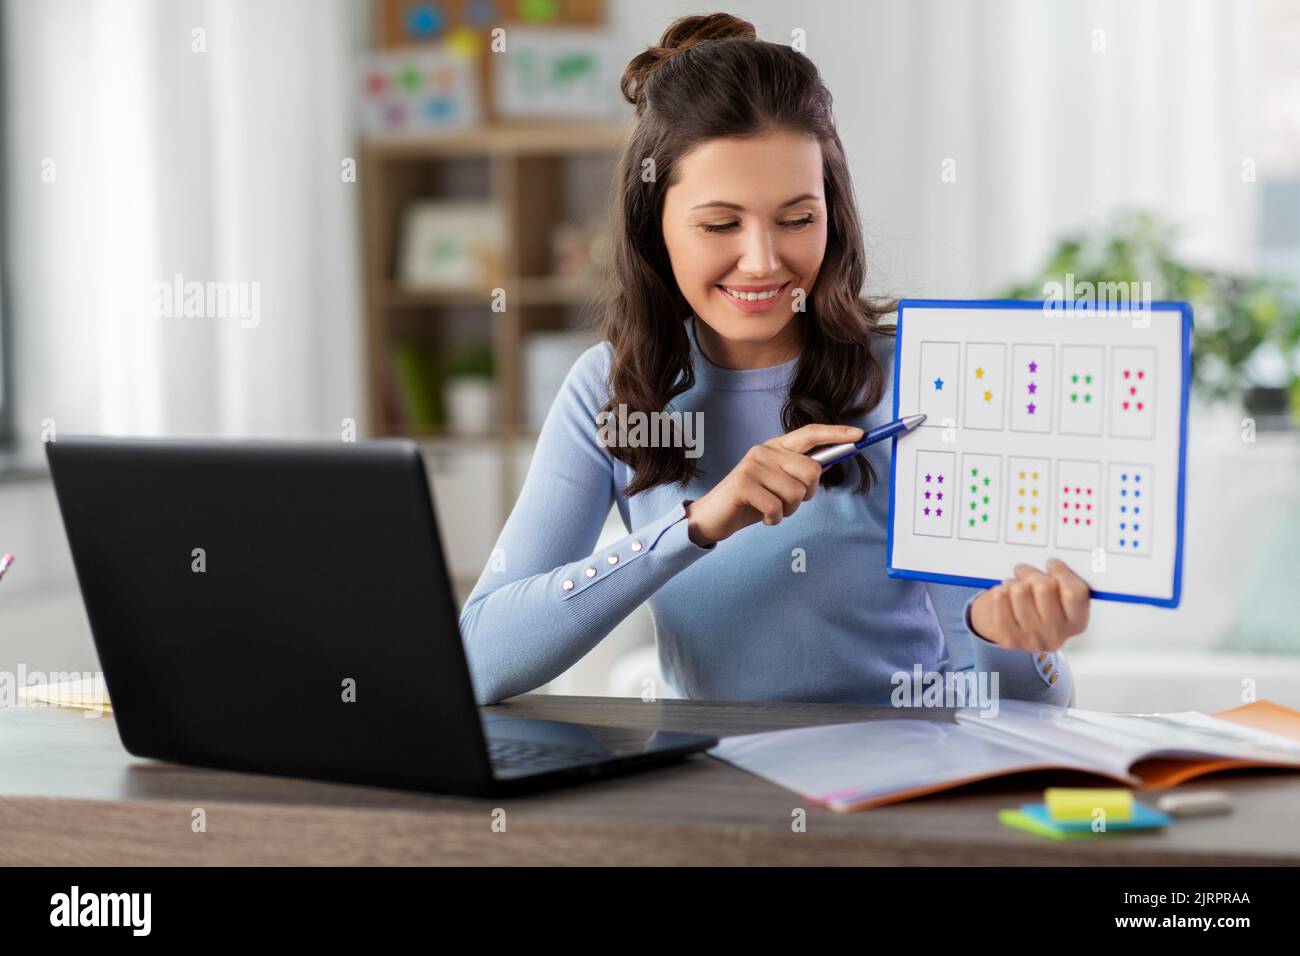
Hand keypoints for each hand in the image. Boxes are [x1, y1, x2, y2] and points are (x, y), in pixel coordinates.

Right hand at [684, 423, 862, 546]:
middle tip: (786, 502)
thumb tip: (830, 462)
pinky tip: (762, 517)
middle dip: (806, 494)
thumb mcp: (778, 484)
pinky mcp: (743, 484)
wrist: (712, 517)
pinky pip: (777, 507)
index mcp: (775, 447)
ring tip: (771, 509)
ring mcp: (752, 466)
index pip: (810, 433)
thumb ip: (799, 472)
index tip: (859, 435)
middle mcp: (764, 451)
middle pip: (811, 471)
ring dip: (788, 510)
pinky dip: (773, 519)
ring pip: (796, 493)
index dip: (836, 434)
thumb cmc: (750, 501)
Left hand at [968, 558, 1090, 651]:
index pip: (1074, 592)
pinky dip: (1000, 591)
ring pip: (1020, 590)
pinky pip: (1000, 598)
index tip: (1051, 563)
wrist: (1012, 631)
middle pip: (1045, 586)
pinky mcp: (1008, 638)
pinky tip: (1004, 596)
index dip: (1061, 572)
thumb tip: (1054, 563)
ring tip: (1014, 587)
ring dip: (1014, 583)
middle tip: (1024, 571)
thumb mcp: (1059, 596)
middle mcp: (1056, 635)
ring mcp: (1032, 638)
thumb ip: (1062, 580)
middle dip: (1032, 573)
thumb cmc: (1039, 607)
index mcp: (1076, 622)